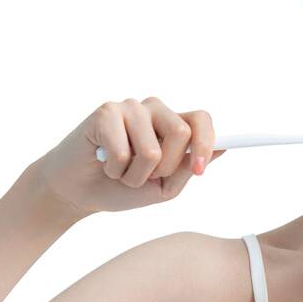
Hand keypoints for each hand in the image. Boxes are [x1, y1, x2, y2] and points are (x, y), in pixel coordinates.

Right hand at [34, 97, 226, 215]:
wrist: (80, 193)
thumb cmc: (121, 188)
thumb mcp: (163, 187)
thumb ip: (187, 168)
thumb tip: (222, 148)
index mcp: (171, 124)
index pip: (201, 119)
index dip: (205, 143)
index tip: (197, 170)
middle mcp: (154, 110)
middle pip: (181, 132)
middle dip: (164, 168)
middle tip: (144, 176)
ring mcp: (129, 108)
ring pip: (152, 149)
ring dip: (136, 175)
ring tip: (121, 172)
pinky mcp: (106, 112)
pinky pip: (123, 152)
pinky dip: (114, 170)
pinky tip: (103, 164)